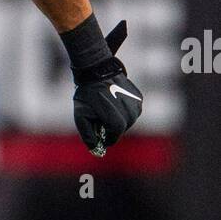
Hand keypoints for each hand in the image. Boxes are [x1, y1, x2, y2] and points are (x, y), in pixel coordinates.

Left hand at [72, 21, 142, 155]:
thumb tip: (95, 148)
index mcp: (117, 122)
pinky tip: (115, 100)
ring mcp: (136, 106)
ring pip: (128, 121)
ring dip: (118, 118)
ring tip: (107, 106)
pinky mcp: (139, 98)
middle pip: (121, 130)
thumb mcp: (81, 116)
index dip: (105, 138)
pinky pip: (132, 110)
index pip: (113, 138)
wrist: (97, 71)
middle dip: (110, 127)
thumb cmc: (87, 95)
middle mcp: (130, 115)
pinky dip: (124, 109)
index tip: (98, 132)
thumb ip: (87, 135)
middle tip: (100, 116)